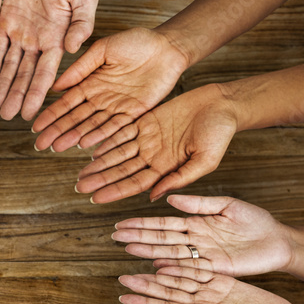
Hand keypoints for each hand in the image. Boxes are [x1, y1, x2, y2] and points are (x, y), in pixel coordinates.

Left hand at [0, 0, 97, 121]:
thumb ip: (81, 24)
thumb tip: (72, 48)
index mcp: (57, 38)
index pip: (45, 73)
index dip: (37, 93)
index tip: (30, 113)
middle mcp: (37, 40)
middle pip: (24, 73)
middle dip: (16, 95)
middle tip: (6, 115)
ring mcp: (21, 31)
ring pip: (8, 63)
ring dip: (1, 84)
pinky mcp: (6, 19)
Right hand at [31, 28, 188, 151]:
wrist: (168, 47)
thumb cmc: (137, 42)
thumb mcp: (103, 49)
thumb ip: (81, 68)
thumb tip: (56, 86)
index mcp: (91, 83)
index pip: (66, 103)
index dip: (51, 115)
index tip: (35, 127)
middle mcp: (101, 99)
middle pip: (75, 119)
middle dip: (57, 132)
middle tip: (40, 145)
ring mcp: (117, 108)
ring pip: (91, 126)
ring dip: (74, 137)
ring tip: (58, 147)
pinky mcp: (135, 113)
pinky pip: (116, 128)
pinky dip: (101, 137)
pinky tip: (86, 146)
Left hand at [75, 84, 237, 203]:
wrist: (223, 103)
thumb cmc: (220, 133)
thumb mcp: (205, 160)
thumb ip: (180, 178)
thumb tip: (154, 197)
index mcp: (167, 169)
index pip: (135, 184)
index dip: (115, 191)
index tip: (96, 199)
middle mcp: (154, 156)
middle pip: (122, 170)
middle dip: (101, 179)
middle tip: (79, 186)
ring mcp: (149, 139)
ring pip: (118, 152)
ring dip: (100, 162)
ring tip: (81, 171)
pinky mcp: (146, 121)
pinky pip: (122, 131)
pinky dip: (107, 139)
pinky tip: (91, 147)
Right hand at [111, 194, 294, 275]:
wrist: (279, 241)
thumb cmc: (256, 221)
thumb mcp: (228, 205)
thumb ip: (199, 203)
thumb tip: (169, 197)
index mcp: (196, 223)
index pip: (163, 224)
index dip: (141, 224)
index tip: (120, 224)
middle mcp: (195, 241)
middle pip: (160, 239)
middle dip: (137, 238)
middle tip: (114, 238)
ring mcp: (203, 257)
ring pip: (170, 254)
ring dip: (148, 253)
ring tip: (127, 251)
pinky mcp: (216, 270)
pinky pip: (191, 269)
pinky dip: (173, 269)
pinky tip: (155, 268)